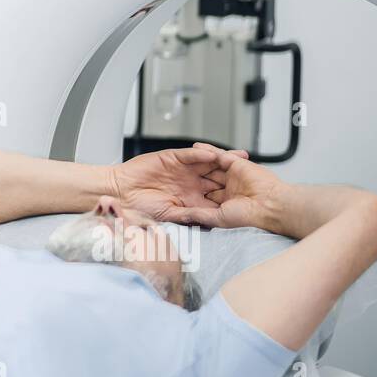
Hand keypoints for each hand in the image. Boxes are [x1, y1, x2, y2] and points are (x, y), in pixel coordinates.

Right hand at [111, 145, 244, 223]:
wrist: (122, 192)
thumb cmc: (140, 207)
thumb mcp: (169, 215)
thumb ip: (188, 216)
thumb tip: (207, 222)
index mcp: (192, 198)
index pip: (216, 196)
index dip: (233, 196)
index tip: (250, 199)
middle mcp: (190, 182)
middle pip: (218, 177)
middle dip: (235, 175)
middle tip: (254, 174)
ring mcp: (182, 170)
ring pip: (208, 163)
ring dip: (223, 160)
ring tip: (240, 158)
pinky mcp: (172, 158)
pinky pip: (190, 155)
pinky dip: (200, 154)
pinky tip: (213, 154)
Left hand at [169, 147, 290, 229]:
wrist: (269, 205)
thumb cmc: (250, 216)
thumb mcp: (218, 217)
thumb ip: (199, 215)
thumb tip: (183, 216)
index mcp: (225, 202)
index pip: (204, 196)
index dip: (190, 193)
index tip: (174, 192)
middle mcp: (228, 189)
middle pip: (206, 179)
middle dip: (191, 175)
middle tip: (175, 172)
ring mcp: (232, 176)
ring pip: (211, 166)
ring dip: (197, 160)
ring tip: (182, 156)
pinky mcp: (237, 165)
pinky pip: (219, 155)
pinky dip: (208, 151)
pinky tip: (196, 147)